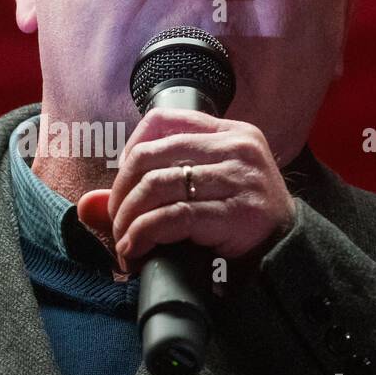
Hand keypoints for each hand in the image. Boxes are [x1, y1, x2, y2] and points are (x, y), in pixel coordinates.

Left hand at [76, 108, 295, 275]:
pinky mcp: (237, 213)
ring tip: (123, 241)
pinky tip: (136, 250)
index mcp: (230, 133)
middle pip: (151, 154)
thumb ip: (149, 191)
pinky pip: (173, 217)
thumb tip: (87, 204)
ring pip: (157, 186)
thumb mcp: (202, 193)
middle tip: (115, 221)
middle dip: (121, 192)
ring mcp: (240, 179)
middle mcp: (237, 148)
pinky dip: (144, 234)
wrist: (288, 254)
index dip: (130, 149)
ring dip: (128, 219)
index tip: (122, 183)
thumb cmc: (242, 222)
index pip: (163, 120)